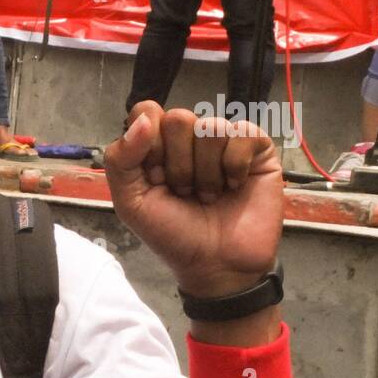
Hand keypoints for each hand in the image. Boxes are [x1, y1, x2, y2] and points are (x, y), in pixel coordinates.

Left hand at [105, 101, 282, 298]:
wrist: (215, 265)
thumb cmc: (173, 234)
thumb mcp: (131, 202)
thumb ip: (121, 159)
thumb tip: (143, 119)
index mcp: (157, 145)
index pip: (146, 111)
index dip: (149, 146)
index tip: (154, 179)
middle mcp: (189, 138)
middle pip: (179, 118)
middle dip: (178, 165)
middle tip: (184, 192)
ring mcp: (224, 141)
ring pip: (211, 128)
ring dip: (205, 173)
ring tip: (208, 196)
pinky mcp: (256, 149)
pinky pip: (242, 134)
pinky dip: (233, 167)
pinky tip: (233, 187)